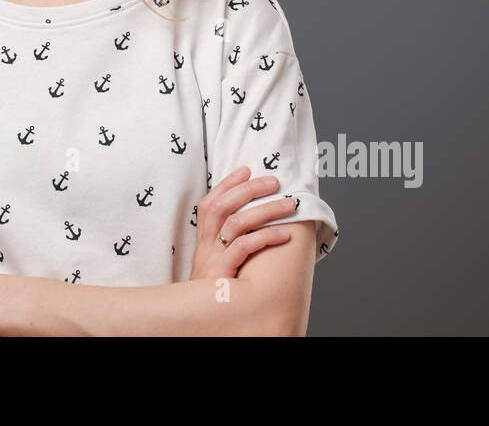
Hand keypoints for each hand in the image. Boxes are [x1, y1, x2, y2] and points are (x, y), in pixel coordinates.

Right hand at [189, 166, 299, 280]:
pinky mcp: (223, 274)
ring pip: (236, 223)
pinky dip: (265, 237)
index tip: (246, 169)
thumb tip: (253, 217)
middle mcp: (206, 246)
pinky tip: (285, 235)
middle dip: (249, 189)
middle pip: (222, 207)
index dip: (227, 184)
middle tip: (274, 181)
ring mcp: (213, 259)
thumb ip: (227, 240)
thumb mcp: (214, 261)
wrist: (199, 319)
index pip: (210, 203)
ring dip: (265, 210)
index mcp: (203, 240)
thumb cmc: (214, 289)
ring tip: (289, 204)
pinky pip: (244, 248)